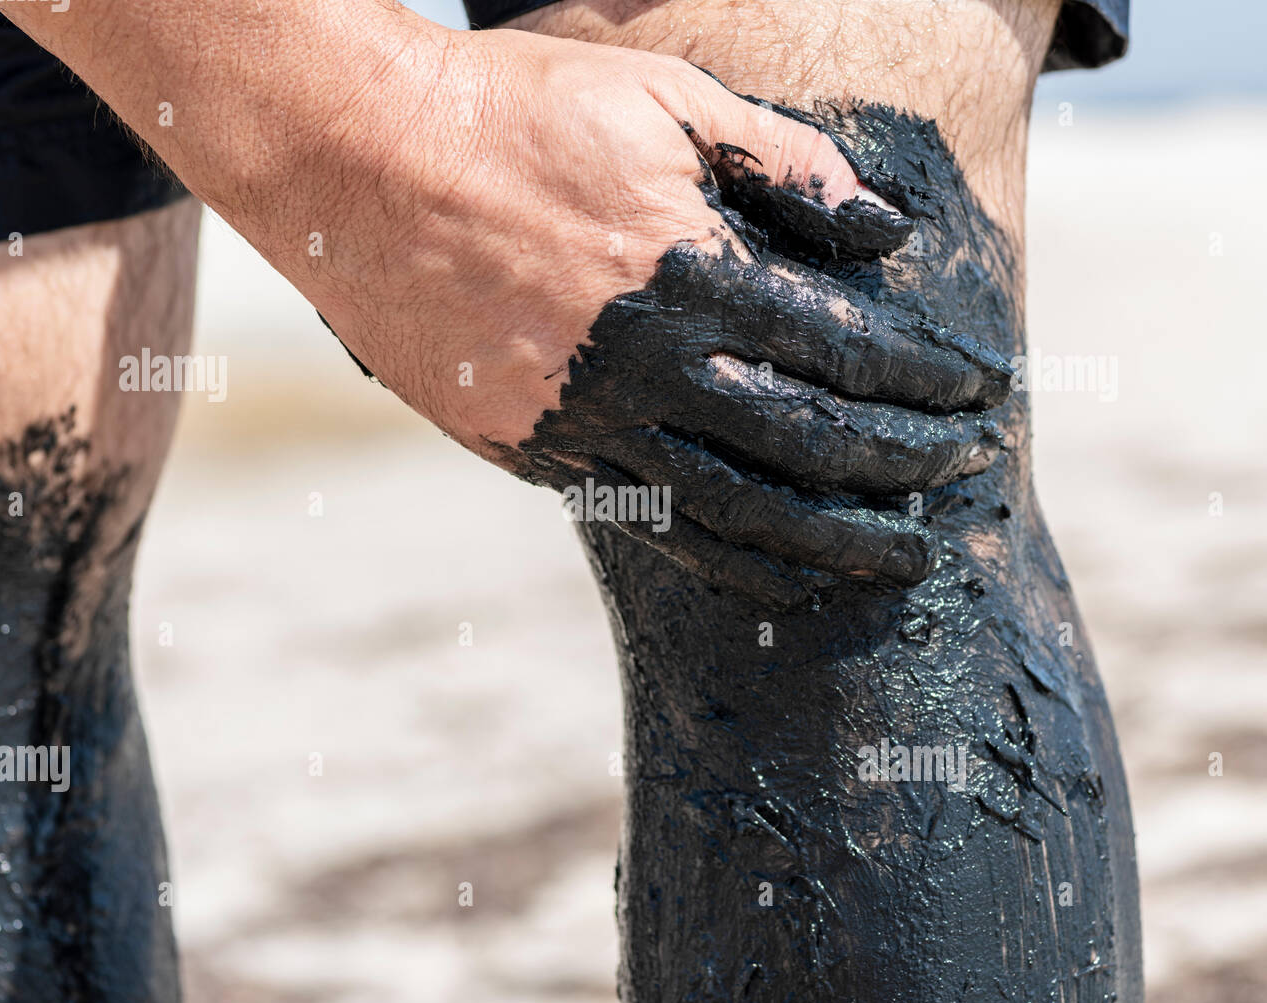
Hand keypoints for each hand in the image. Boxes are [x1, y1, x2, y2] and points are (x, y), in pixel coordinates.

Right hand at [314, 28, 1010, 605]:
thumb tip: (886, 234)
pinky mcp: (537, 455)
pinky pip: (653, 525)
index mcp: (693, 271)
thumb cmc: (515, 114)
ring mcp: (588, 421)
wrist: (356, 162)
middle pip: (810, 441)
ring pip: (740, 508)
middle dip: (902, 464)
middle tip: (961, 478)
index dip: (924, 377)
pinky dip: (729, 556)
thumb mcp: (664, 98)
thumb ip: (786, 166)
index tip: (977, 392)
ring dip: (833, 538)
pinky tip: (779, 573)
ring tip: (897, 562)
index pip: (846, 348)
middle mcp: (650, 363)